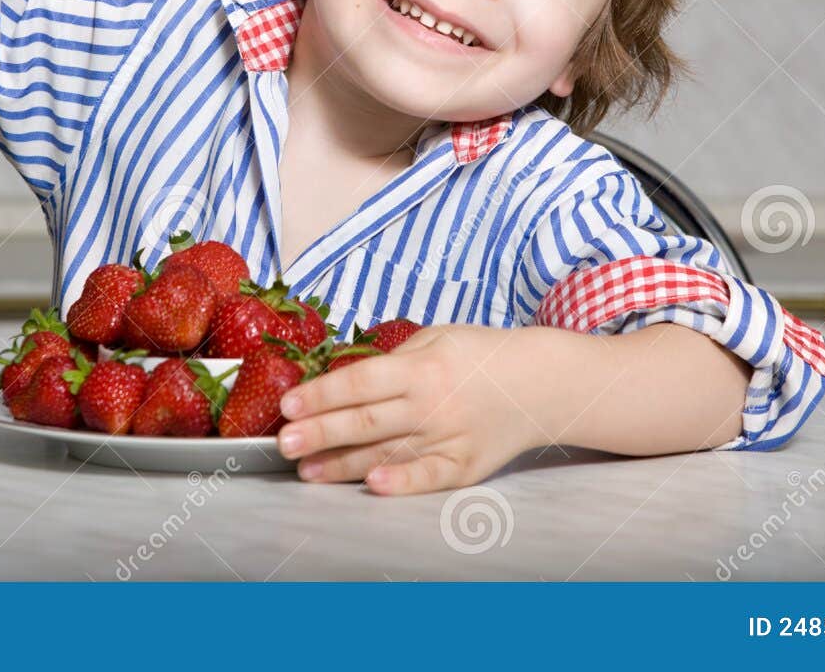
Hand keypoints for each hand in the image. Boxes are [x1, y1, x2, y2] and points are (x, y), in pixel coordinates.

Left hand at [275, 325, 546, 494]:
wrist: (540, 384)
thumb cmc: (481, 356)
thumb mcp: (436, 339)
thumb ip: (392, 361)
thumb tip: (343, 379)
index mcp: (423, 368)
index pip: (361, 382)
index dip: (322, 394)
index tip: (288, 403)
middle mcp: (433, 404)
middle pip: (367, 421)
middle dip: (320, 432)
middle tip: (284, 443)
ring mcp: (450, 438)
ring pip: (386, 453)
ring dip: (342, 464)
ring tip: (306, 470)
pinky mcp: (464, 466)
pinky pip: (428, 477)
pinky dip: (402, 482)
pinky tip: (372, 484)